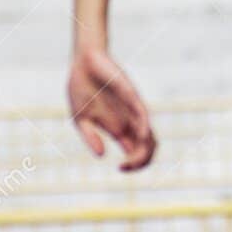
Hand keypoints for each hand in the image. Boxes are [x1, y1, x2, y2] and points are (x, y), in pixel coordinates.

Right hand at [67, 45, 156, 171]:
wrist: (83, 62)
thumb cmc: (81, 89)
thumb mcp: (81, 119)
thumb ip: (90, 137)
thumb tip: (101, 156)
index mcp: (118, 129)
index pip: (136, 152)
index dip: (134, 165)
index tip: (120, 169)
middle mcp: (129, 121)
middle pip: (148, 148)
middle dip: (141, 163)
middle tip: (125, 167)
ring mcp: (132, 109)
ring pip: (150, 135)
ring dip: (145, 151)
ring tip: (131, 159)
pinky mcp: (131, 95)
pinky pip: (143, 113)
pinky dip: (145, 127)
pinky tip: (141, 135)